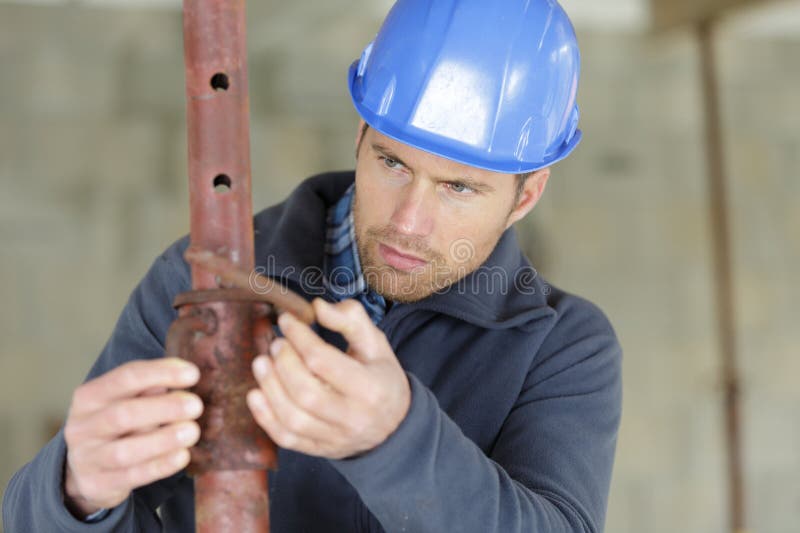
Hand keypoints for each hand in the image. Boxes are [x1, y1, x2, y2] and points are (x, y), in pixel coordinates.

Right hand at [63, 358, 203, 517]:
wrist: (82, 470)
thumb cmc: (114, 426)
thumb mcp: (124, 401)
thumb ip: (150, 389)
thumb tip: (186, 375)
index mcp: (89, 396)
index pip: (125, 377)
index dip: (161, 373)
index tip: (193, 374)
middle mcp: (82, 426)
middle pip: (123, 414)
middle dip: (164, 408)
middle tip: (196, 405)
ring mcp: (87, 458)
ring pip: (124, 450)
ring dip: (163, 440)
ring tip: (192, 431)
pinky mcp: (97, 485)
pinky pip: (132, 476)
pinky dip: (160, 466)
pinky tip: (182, 455)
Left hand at [246, 298, 410, 459]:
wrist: (395, 426)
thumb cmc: (381, 377)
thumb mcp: (376, 344)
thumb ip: (351, 319)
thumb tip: (317, 307)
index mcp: (371, 387)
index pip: (324, 362)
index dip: (299, 338)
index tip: (287, 320)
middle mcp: (354, 417)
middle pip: (306, 393)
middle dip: (283, 363)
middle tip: (275, 344)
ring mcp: (335, 438)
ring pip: (293, 419)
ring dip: (270, 388)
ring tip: (261, 363)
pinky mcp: (320, 450)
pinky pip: (286, 439)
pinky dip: (265, 417)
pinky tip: (256, 394)